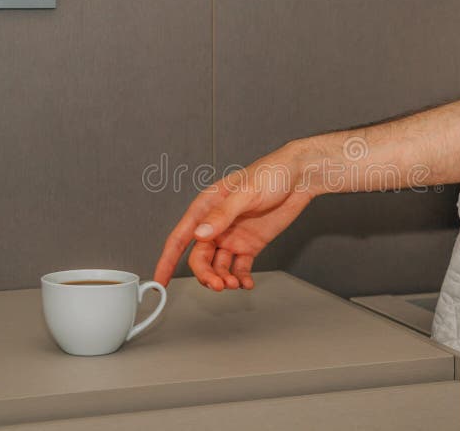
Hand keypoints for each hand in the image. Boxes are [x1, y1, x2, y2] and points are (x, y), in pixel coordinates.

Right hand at [154, 142, 314, 290]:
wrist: (300, 176)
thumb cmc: (271, 174)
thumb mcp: (245, 193)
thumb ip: (222, 215)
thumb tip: (200, 234)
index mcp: (206, 207)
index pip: (180, 237)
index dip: (167, 260)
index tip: (159, 281)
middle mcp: (216, 224)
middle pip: (200, 257)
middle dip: (206, 274)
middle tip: (218, 285)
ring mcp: (233, 235)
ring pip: (219, 266)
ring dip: (223, 278)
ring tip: (235, 284)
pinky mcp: (251, 244)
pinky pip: (240, 266)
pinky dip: (241, 277)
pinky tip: (246, 283)